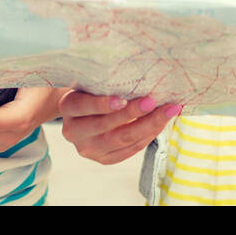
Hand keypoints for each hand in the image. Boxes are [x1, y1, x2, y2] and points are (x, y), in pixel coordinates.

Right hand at [59, 92, 182, 164]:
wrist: (81, 114)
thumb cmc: (91, 90)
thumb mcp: (90, 82)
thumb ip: (105, 82)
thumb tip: (140, 75)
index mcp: (68, 107)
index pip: (83, 106)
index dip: (102, 104)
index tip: (122, 99)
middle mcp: (74, 131)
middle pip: (106, 125)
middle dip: (133, 113)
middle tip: (154, 101)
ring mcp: (88, 149)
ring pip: (122, 140)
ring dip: (148, 125)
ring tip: (168, 111)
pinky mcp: (103, 159)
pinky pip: (129, 150)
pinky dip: (148, 136)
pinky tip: (161, 123)